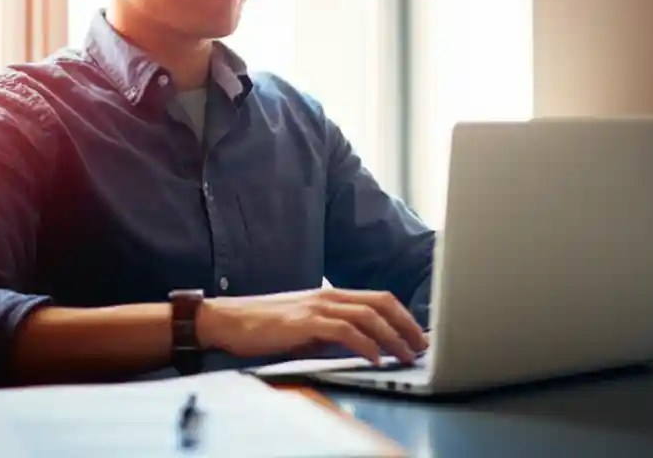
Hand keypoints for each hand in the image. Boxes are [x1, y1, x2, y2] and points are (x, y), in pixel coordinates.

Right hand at [196, 288, 428, 364]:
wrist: (229, 321)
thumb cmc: (265, 327)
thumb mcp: (307, 328)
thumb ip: (333, 332)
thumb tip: (361, 347)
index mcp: (332, 295)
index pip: (379, 299)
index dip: (404, 316)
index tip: (419, 335)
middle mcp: (330, 296)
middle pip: (382, 303)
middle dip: (408, 325)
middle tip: (423, 347)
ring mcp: (318, 306)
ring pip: (369, 316)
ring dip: (393, 338)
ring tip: (406, 356)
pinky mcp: (306, 322)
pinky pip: (346, 331)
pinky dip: (365, 344)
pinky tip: (375, 358)